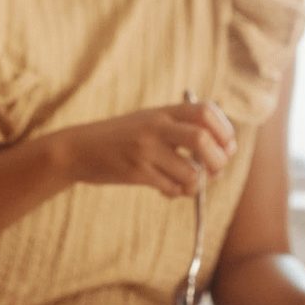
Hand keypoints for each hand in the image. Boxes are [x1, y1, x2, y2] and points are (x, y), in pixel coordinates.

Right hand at [54, 102, 235, 196]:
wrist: (79, 149)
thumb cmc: (120, 137)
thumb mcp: (149, 120)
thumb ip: (180, 126)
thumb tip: (224, 147)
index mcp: (163, 112)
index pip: (206, 112)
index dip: (225, 130)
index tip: (226, 146)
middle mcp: (156, 127)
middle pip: (203, 139)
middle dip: (218, 160)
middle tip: (215, 170)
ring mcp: (145, 150)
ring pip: (191, 172)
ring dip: (197, 184)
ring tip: (189, 185)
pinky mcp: (136, 172)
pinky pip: (171, 187)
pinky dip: (177, 192)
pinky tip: (167, 189)